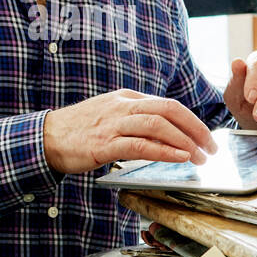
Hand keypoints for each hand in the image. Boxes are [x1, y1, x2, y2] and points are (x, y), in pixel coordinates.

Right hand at [43, 89, 218, 174]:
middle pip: (169, 110)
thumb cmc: (78, 130)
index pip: (167, 104)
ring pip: (158, 125)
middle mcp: (122, 107)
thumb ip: (135, 122)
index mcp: (126, 98)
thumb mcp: (109, 116)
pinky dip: (163, 151)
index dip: (191, 121)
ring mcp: (113, 124)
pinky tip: (178, 158)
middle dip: (195, 129)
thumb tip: (165, 135)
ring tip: (199, 157)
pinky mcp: (104, 144)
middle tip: (211, 147)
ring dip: (184, 142)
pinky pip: (140, 145)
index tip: (205, 137)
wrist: (45, 137)